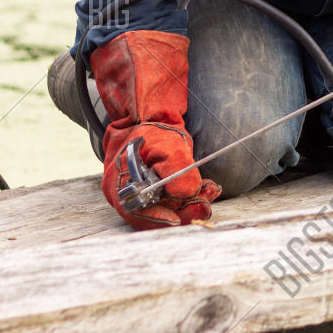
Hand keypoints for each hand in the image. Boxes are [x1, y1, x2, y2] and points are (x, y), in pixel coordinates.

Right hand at [92, 30, 219, 229]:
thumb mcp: (167, 145)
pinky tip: (207, 187)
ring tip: (212, 189)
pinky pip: (171, 199)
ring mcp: (138, 191)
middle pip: (156, 214)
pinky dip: (189, 195)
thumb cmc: (152, 127)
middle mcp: (125, 193)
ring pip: (167, 208)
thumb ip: (175, 169)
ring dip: (191, 201)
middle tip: (208, 199)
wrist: (148, 113)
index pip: (137, 213)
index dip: (159, 219)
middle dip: (184, 209)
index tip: (180, 217)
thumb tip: (185, 193)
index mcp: (119, 184)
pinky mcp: (152, 188)